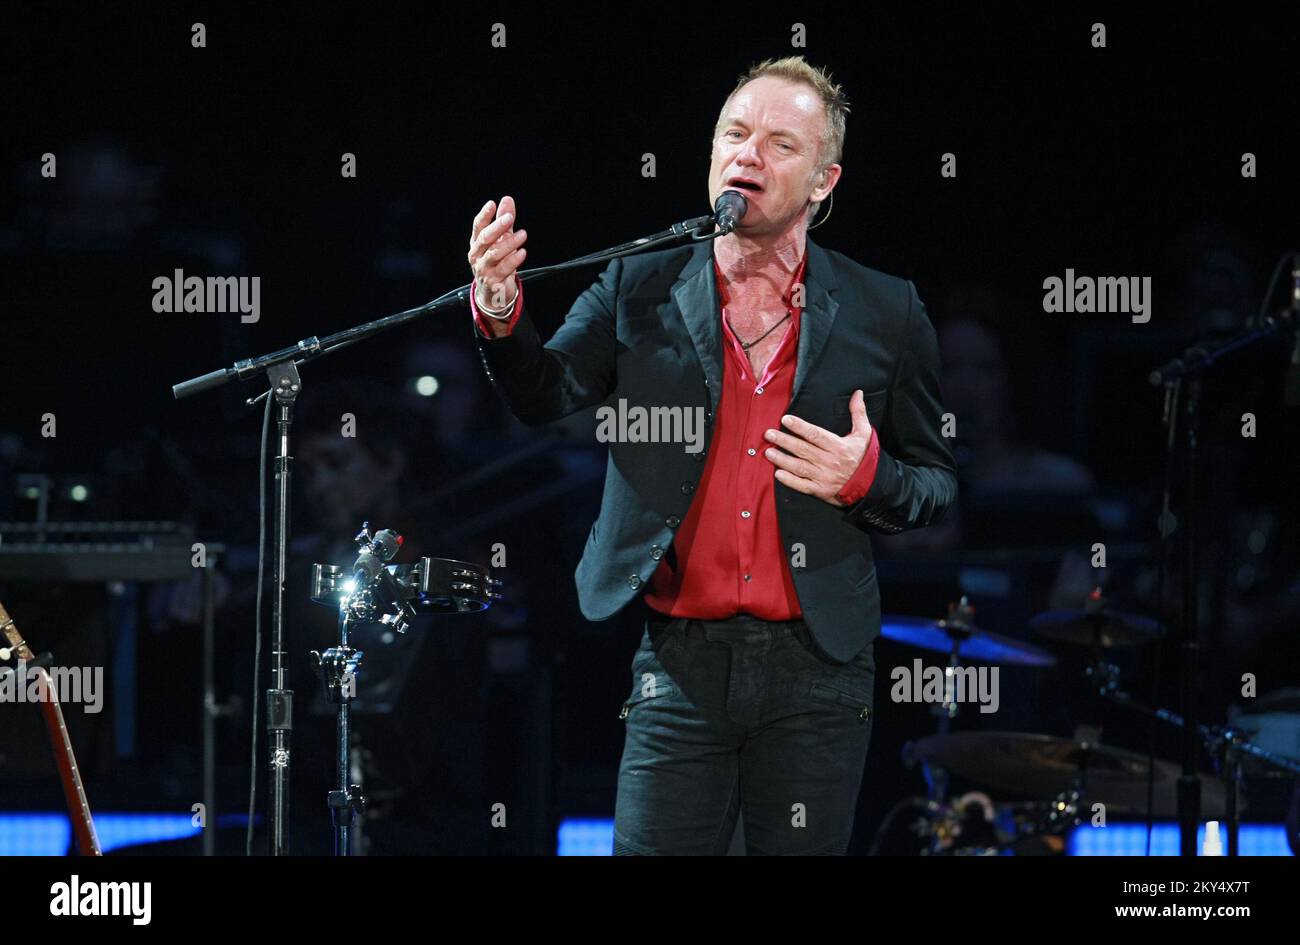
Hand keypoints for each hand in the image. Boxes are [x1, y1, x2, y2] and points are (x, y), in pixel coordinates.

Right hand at [468, 196, 527, 315]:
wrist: (492, 293)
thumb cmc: (496, 262)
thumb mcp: (501, 240)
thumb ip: (504, 221)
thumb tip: (507, 199)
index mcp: (477, 243)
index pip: (478, 227)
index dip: (484, 215)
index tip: (492, 204)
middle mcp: (477, 255)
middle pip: (485, 238)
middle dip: (497, 227)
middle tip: (510, 217)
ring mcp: (483, 269)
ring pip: (494, 254)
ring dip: (509, 243)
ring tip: (523, 234)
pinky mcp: (492, 281)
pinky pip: (503, 269)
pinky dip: (513, 260)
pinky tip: (522, 252)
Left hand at [763, 389, 872, 506]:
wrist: (871, 485)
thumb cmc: (865, 457)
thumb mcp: (864, 433)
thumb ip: (858, 412)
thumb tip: (858, 393)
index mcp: (838, 446)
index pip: (816, 434)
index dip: (800, 427)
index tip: (785, 419)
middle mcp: (830, 461)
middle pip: (803, 449)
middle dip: (784, 441)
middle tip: (768, 434)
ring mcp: (824, 477)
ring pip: (800, 467)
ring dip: (783, 460)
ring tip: (768, 452)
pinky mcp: (821, 490)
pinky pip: (803, 486)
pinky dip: (790, 481)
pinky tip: (778, 474)